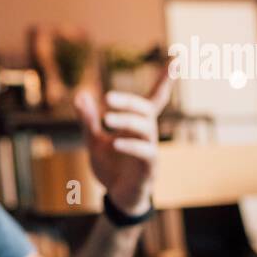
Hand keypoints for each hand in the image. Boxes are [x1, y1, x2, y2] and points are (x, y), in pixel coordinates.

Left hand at [74, 67, 172, 216]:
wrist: (117, 198)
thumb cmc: (111, 167)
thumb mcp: (93, 141)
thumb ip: (88, 120)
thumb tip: (80, 94)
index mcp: (137, 124)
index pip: (155, 98)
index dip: (165, 79)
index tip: (176, 58)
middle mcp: (147, 133)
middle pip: (146, 110)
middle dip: (129, 101)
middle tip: (107, 97)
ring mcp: (150, 150)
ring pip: (146, 128)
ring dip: (127, 121)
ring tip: (107, 118)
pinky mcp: (149, 168)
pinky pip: (146, 153)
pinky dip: (131, 146)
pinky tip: (115, 142)